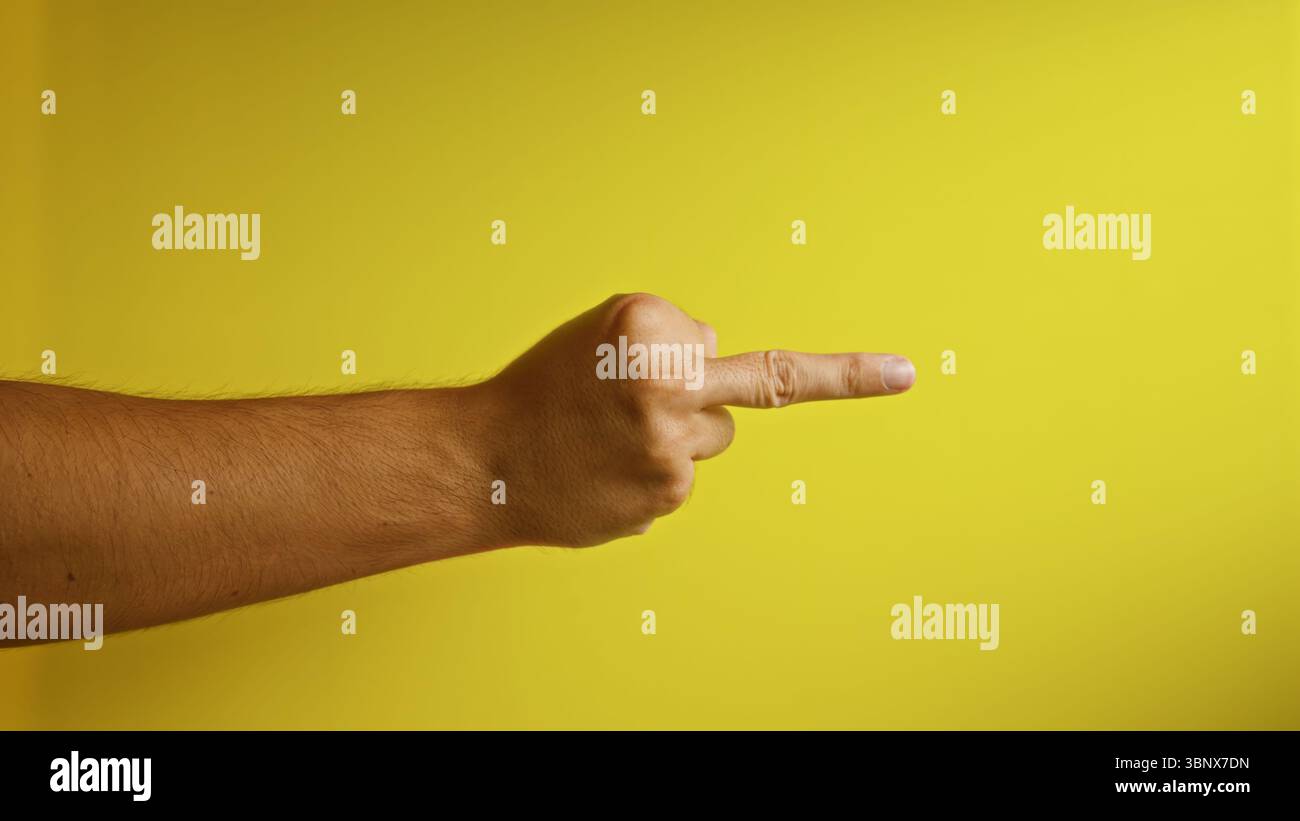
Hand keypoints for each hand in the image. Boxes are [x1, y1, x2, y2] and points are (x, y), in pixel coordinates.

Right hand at [470, 293, 915, 547]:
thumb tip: (720, 363)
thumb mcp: (603, 327)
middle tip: (854, 378)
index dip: (724, 349)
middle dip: (745, 392)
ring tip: (606, 440)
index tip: (905, 372)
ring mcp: (669, 450)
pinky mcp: (663, 499)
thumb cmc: (543, 386)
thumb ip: (676, 335)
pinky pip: (680, 479)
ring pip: (710, 439)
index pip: (711, 340)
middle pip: (735, 392)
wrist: (484, 460)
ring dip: (675, 437)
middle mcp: (667, 385)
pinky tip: (604, 473)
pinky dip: (651, 474)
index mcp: (649, 331)